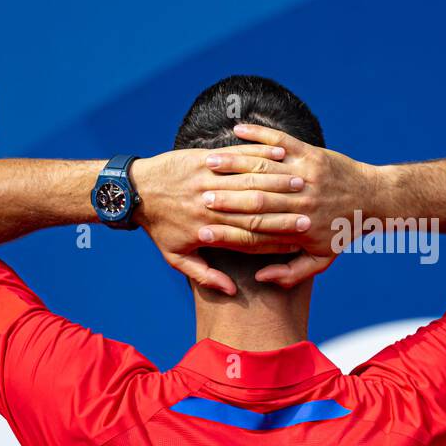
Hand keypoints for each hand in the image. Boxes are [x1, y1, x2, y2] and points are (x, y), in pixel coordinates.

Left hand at [130, 146, 308, 293]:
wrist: (134, 190)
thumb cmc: (157, 226)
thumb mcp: (175, 256)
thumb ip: (204, 275)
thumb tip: (230, 290)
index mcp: (208, 230)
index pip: (250, 237)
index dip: (277, 238)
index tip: (300, 237)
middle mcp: (210, 205)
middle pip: (255, 208)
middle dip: (285, 209)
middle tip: (311, 210)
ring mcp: (207, 179)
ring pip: (249, 180)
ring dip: (278, 180)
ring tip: (301, 181)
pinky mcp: (203, 159)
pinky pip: (236, 156)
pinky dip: (259, 154)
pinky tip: (279, 155)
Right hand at [195, 122, 380, 286]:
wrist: (372, 199)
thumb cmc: (343, 230)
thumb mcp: (322, 259)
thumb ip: (292, 273)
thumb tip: (261, 278)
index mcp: (299, 227)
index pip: (256, 229)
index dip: (228, 231)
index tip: (202, 230)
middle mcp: (301, 200)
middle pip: (255, 198)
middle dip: (224, 198)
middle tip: (198, 197)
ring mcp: (305, 173)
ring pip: (263, 167)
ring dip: (234, 164)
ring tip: (209, 163)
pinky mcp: (310, 152)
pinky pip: (280, 139)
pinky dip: (259, 134)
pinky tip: (238, 129)